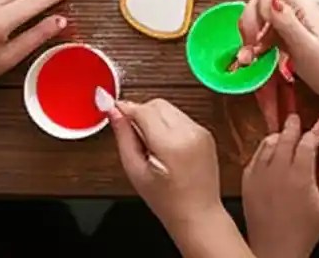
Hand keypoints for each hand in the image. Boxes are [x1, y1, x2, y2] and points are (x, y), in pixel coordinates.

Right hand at [110, 98, 224, 232]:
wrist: (198, 214)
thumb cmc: (167, 201)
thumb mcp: (136, 171)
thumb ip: (124, 137)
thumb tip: (113, 112)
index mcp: (172, 143)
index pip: (143, 109)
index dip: (125, 108)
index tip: (112, 109)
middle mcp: (190, 132)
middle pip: (157, 104)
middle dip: (141, 113)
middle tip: (133, 137)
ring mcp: (200, 131)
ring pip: (169, 108)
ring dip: (155, 118)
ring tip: (152, 147)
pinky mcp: (206, 133)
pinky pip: (181, 117)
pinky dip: (169, 125)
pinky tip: (166, 148)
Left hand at [243, 114, 318, 257]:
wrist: (275, 250)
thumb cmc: (304, 231)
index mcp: (301, 176)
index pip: (308, 142)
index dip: (315, 130)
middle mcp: (278, 171)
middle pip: (285, 137)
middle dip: (293, 125)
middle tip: (296, 118)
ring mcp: (260, 176)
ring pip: (267, 144)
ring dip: (277, 135)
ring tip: (284, 133)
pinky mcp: (247, 182)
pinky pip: (254, 157)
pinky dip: (263, 150)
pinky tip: (270, 152)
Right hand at [253, 0, 318, 100]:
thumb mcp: (305, 45)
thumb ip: (286, 21)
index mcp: (303, 4)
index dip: (257, 7)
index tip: (256, 33)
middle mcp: (297, 6)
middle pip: (262, 0)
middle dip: (250, 22)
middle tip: (250, 46)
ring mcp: (294, 19)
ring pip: (262, 16)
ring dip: (251, 34)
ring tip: (251, 56)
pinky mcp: (290, 31)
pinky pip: (267, 29)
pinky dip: (258, 42)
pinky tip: (257, 56)